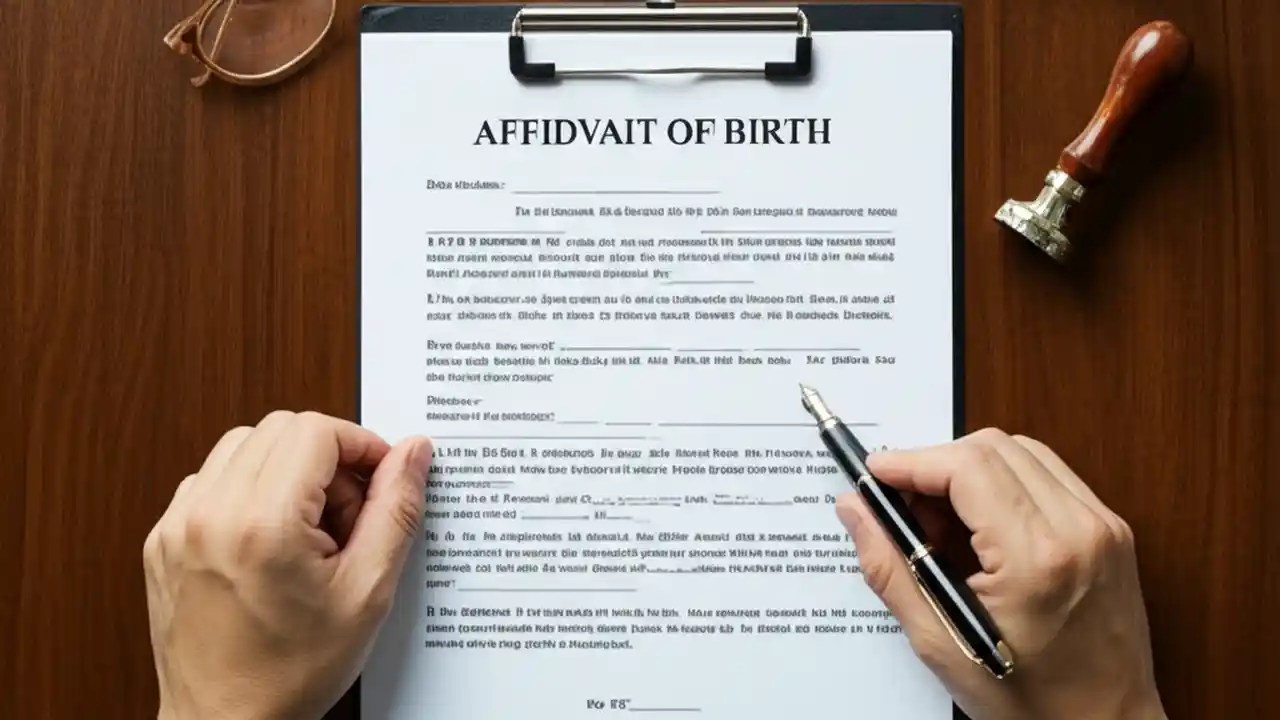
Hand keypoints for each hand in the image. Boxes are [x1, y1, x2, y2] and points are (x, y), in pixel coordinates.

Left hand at [142, 411, 432, 719]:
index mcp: (262, 524)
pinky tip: (274, 539)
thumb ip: (396, 511)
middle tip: (348, 516)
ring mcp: (178, 524)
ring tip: (311, 530)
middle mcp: (210, 514)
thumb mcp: (368, 593)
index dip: (361, 445)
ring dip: (287, 469)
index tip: (380, 479)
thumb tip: (413, 453)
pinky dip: (250, 490)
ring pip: (244, 445)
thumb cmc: (291, 673)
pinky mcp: (162, 538)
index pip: (316, 431)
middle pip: (280, 428)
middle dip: (327, 458)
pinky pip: (212, 479)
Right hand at [835, 428, 1163, 719]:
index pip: (968, 468)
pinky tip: (980, 525)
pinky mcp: (1111, 529)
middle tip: (901, 504)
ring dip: (971, 470)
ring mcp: (1103, 526)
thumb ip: (891, 568)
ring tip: (940, 520)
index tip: (876, 472)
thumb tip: (856, 510)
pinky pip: (1049, 475)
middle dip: (936, 464)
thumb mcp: (942, 643)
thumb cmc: (1034, 702)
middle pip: (994, 448)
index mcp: (1038, 559)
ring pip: (1022, 452)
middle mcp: (1081, 530)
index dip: (913, 461)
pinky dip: (1005, 483)